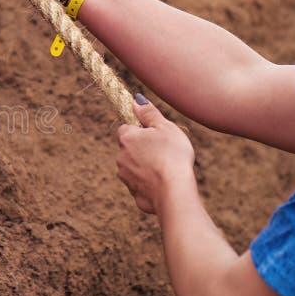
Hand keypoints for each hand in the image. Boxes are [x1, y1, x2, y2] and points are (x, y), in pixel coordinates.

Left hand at [116, 95, 195, 213]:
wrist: (173, 191)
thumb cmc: (172, 155)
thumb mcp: (165, 127)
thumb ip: (149, 113)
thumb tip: (136, 100)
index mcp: (126, 138)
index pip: (126, 128)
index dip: (141, 130)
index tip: (155, 136)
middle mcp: (120, 158)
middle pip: (130, 149)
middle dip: (143, 150)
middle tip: (164, 153)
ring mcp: (126, 178)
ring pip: (134, 168)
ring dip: (146, 167)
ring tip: (166, 169)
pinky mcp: (135, 194)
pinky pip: (142, 185)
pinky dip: (151, 184)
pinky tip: (165, 184)